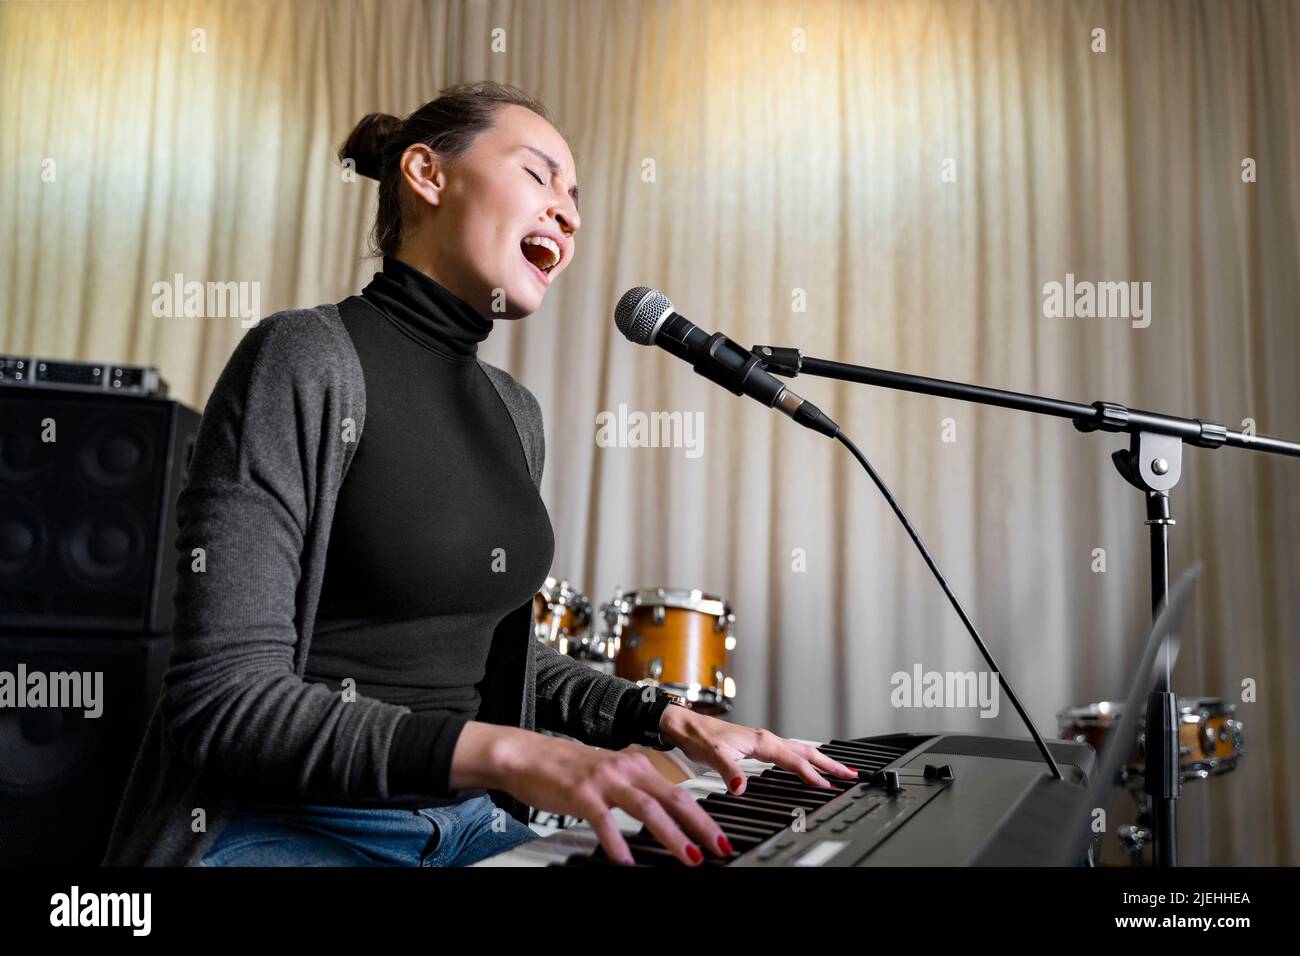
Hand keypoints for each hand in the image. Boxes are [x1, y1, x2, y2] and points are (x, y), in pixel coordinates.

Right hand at [481, 726, 731, 865]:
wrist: (527, 754)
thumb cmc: (567, 770)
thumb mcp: (610, 777)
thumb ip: (634, 793)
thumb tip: (661, 819)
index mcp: (636, 765)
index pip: (679, 793)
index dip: (703, 817)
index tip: (718, 839)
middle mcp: (626, 769)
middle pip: (673, 798)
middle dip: (700, 826)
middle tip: (718, 848)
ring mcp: (604, 780)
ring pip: (647, 808)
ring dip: (671, 835)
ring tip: (687, 857)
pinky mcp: (581, 793)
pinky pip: (604, 821)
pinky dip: (617, 842)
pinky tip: (625, 862)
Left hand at [657, 705, 858, 796]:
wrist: (684, 724)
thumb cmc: (697, 736)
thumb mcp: (712, 756)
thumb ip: (729, 771)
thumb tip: (742, 786)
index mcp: (762, 741)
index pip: (794, 761)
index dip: (811, 775)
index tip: (828, 786)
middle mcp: (766, 739)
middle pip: (805, 752)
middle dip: (829, 764)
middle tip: (851, 775)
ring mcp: (763, 741)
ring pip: (799, 750)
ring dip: (820, 760)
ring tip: (838, 770)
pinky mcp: (757, 744)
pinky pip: (789, 751)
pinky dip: (804, 758)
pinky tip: (805, 764)